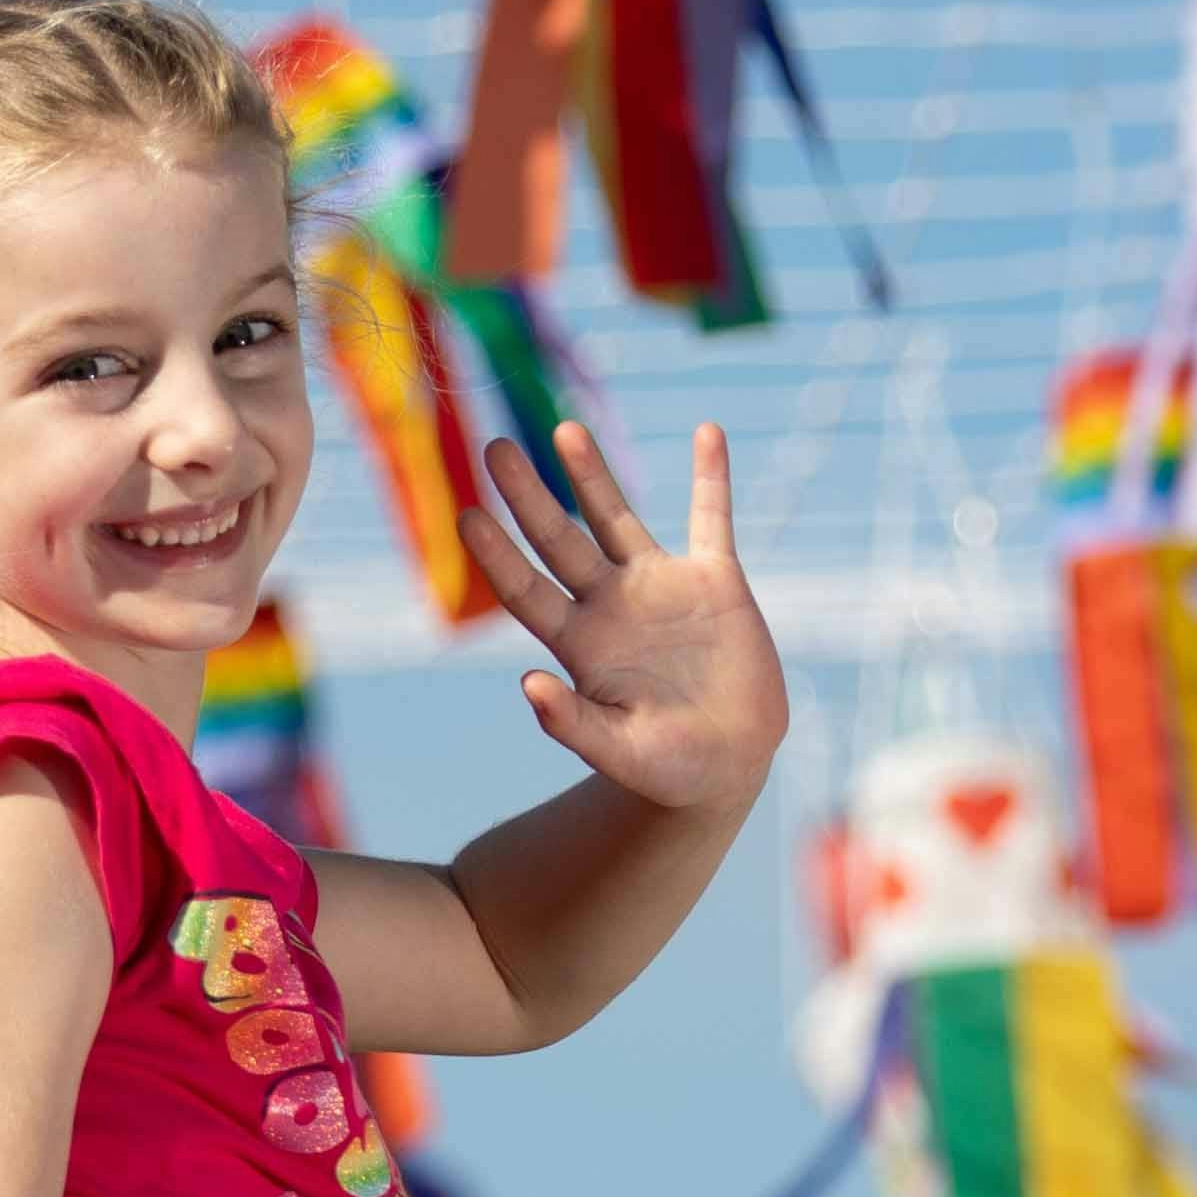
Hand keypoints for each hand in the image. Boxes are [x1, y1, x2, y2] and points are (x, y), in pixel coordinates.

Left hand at [473, 423, 787, 815]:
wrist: (730, 764)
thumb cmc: (667, 768)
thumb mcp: (620, 753)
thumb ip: (574, 724)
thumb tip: (527, 685)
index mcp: (579, 645)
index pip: (526, 590)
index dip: (497, 556)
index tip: (465, 515)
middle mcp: (610, 604)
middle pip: (558, 540)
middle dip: (526, 496)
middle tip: (493, 447)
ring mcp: (660, 587)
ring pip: (617, 517)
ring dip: (592, 474)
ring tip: (564, 427)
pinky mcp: (715, 582)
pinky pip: (712, 520)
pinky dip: (712, 478)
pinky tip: (710, 432)